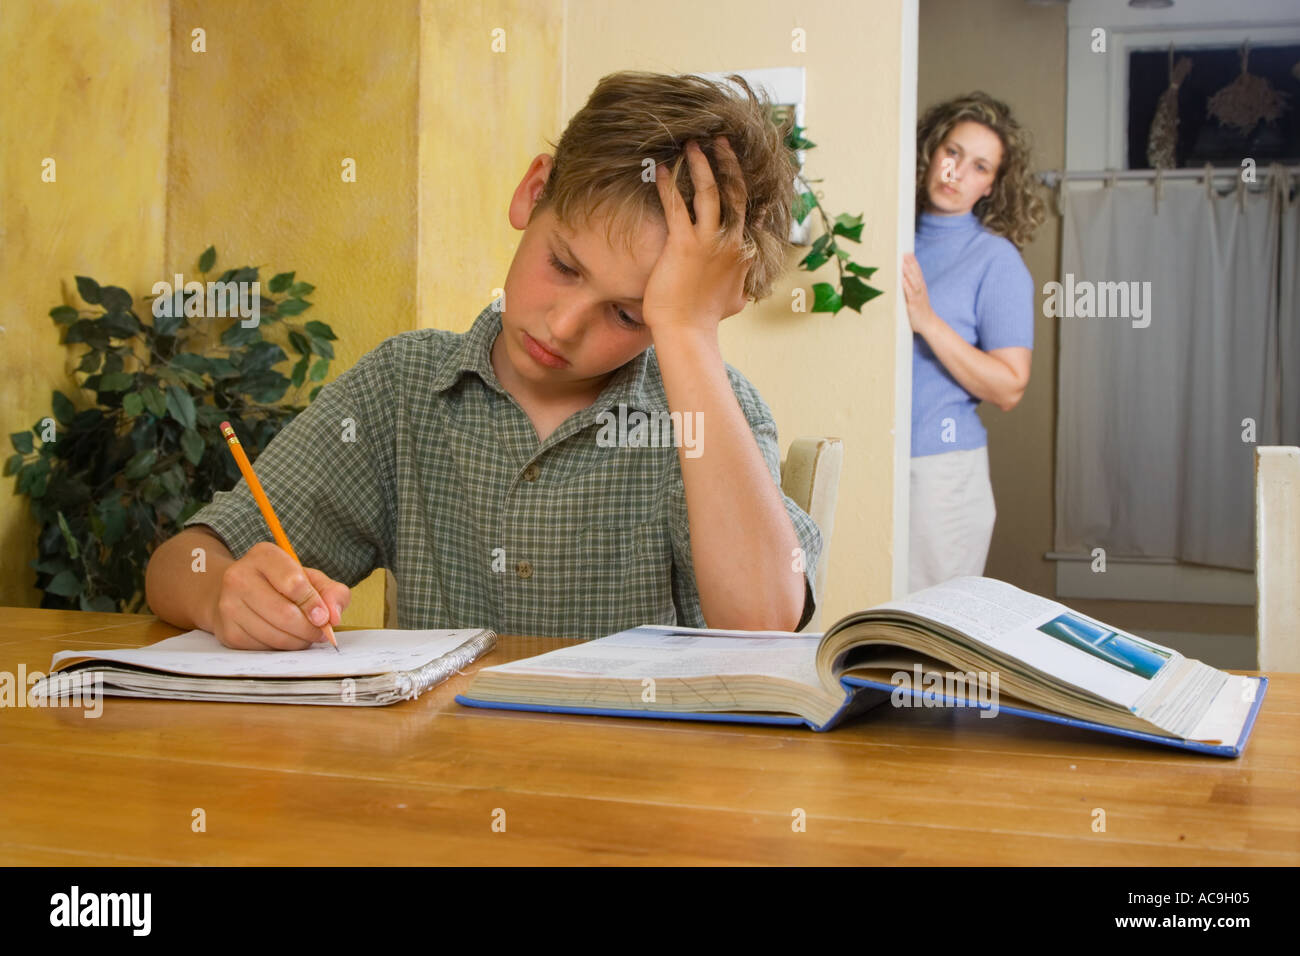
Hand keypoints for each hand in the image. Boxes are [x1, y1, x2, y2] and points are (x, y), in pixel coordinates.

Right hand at [208, 542, 350, 649]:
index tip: (325, 617)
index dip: (314, 603)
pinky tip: (284, 637)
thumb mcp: (310, 579)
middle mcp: (239, 577)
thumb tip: (334, 616)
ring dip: (298, 641)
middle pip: (284, 613)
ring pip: (275, 635)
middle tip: (320, 632)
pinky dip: (281, 647)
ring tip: (304, 634)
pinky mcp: (227, 631)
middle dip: (309, 628)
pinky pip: (263, 648)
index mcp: (264, 556)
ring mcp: (229, 605)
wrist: (237, 594)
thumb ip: (331, 592)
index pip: (293, 582)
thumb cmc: (280, 585)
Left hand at [642, 136, 750, 335]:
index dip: (744, 183)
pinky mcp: (683, 245)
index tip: (738, 164)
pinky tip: (660, 170)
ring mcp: (709, 242)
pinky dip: (668, 185)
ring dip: (700, 165)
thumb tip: (745, 290)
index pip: (749, 209)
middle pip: (735, 191)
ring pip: (710, 192)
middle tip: (719, 140)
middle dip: (727, 161)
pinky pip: (676, 206)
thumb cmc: (706, 319)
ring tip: (691, 144)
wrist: (688, 332)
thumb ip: (741, 283)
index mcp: (743, 251)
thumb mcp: (736, 300)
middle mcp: (731, 242)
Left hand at [902, 253, 937, 335]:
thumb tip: (903, 280)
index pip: (917, 272)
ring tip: (903, 263)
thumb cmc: (920, 311)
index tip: (908, 253)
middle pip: (916, 274)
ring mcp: (918, 296)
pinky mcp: (914, 304)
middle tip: (905, 254)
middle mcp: (920, 290)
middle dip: (910, 263)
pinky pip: (910, 294)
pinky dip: (907, 286)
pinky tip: (902, 280)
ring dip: (908, 272)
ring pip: (914, 282)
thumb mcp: (916, 297)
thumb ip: (911, 289)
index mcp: (921, 287)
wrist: (929, 324)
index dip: (913, 262)